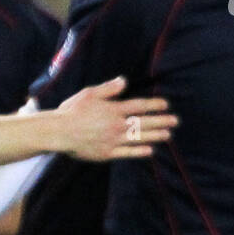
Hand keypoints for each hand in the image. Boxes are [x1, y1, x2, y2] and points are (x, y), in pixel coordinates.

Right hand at [54, 77, 177, 160]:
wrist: (59, 132)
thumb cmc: (71, 111)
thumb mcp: (89, 93)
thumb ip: (108, 88)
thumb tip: (124, 81)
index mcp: (113, 109)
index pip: (139, 106)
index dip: (154, 105)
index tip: (165, 104)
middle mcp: (116, 125)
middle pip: (144, 122)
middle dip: (161, 121)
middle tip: (175, 121)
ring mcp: (113, 140)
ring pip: (139, 138)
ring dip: (155, 135)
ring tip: (168, 135)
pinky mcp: (107, 153)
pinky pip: (127, 153)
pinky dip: (140, 151)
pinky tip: (150, 150)